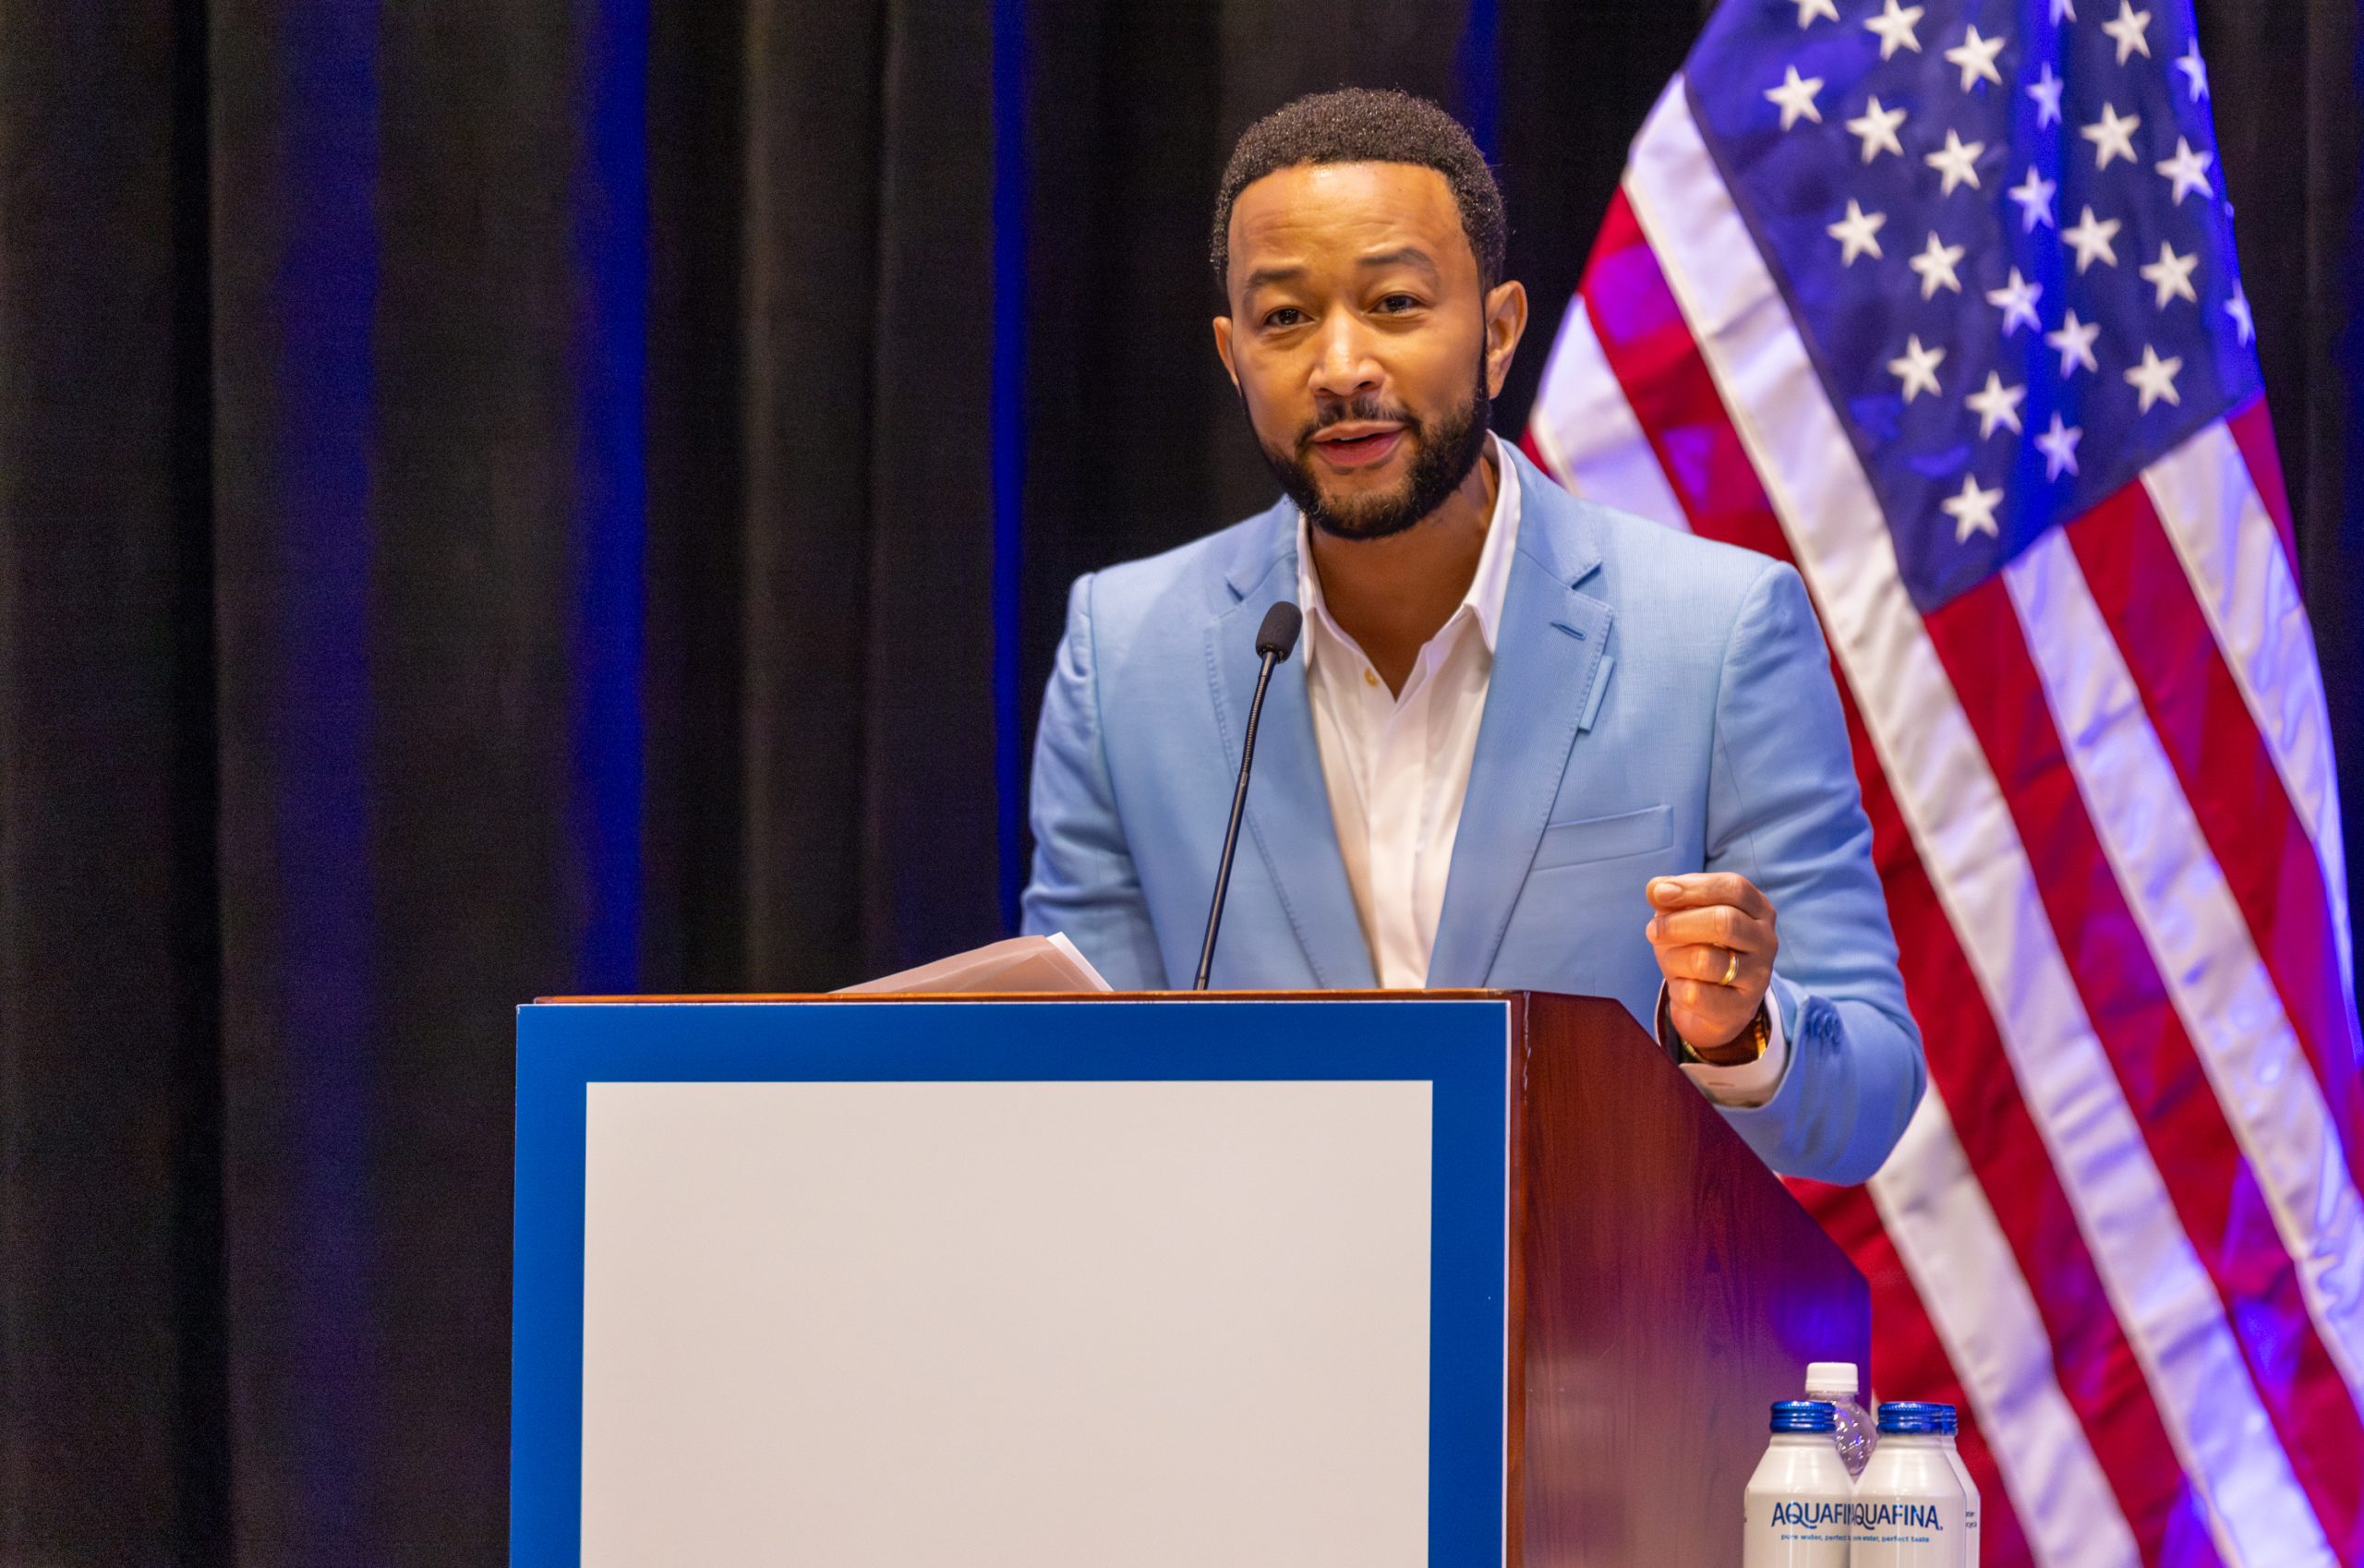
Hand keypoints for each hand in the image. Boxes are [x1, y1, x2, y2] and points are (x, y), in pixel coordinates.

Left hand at [1644, 873, 1777, 1050]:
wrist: (1710, 1005)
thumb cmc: (1698, 948)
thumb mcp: (1685, 917)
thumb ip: (1672, 899)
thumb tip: (1655, 888)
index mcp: (1758, 910)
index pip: (1734, 888)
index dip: (1693, 888)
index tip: (1658, 893)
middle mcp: (1765, 941)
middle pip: (1723, 922)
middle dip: (1677, 924)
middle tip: (1651, 931)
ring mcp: (1758, 977)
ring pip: (1705, 960)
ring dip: (1673, 959)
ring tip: (1670, 961)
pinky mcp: (1740, 1008)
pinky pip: (1695, 994)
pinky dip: (1677, 988)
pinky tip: (1681, 987)